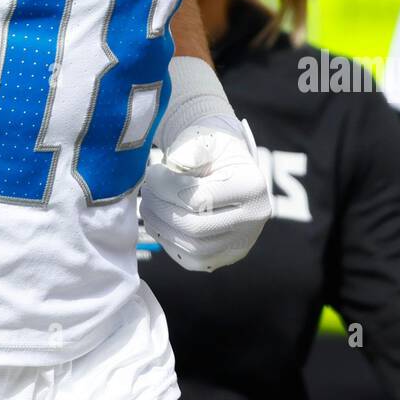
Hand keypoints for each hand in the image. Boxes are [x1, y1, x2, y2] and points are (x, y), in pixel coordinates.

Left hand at [139, 115, 271, 271]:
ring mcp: (241, 241)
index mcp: (251, 186)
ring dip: (161, 227)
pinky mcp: (225, 255)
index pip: (201, 198)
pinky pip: (193, 260)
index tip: (152, 173)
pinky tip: (158, 221)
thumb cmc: (211, 149)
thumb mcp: (203, 139)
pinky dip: (169, 242)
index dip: (167, 188)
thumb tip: (173, 164)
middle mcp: (253, 219)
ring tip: (148, 205)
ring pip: (194, 249)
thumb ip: (189, 150)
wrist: (225, 164)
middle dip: (161, 210)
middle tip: (146, 192)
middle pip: (196, 228)